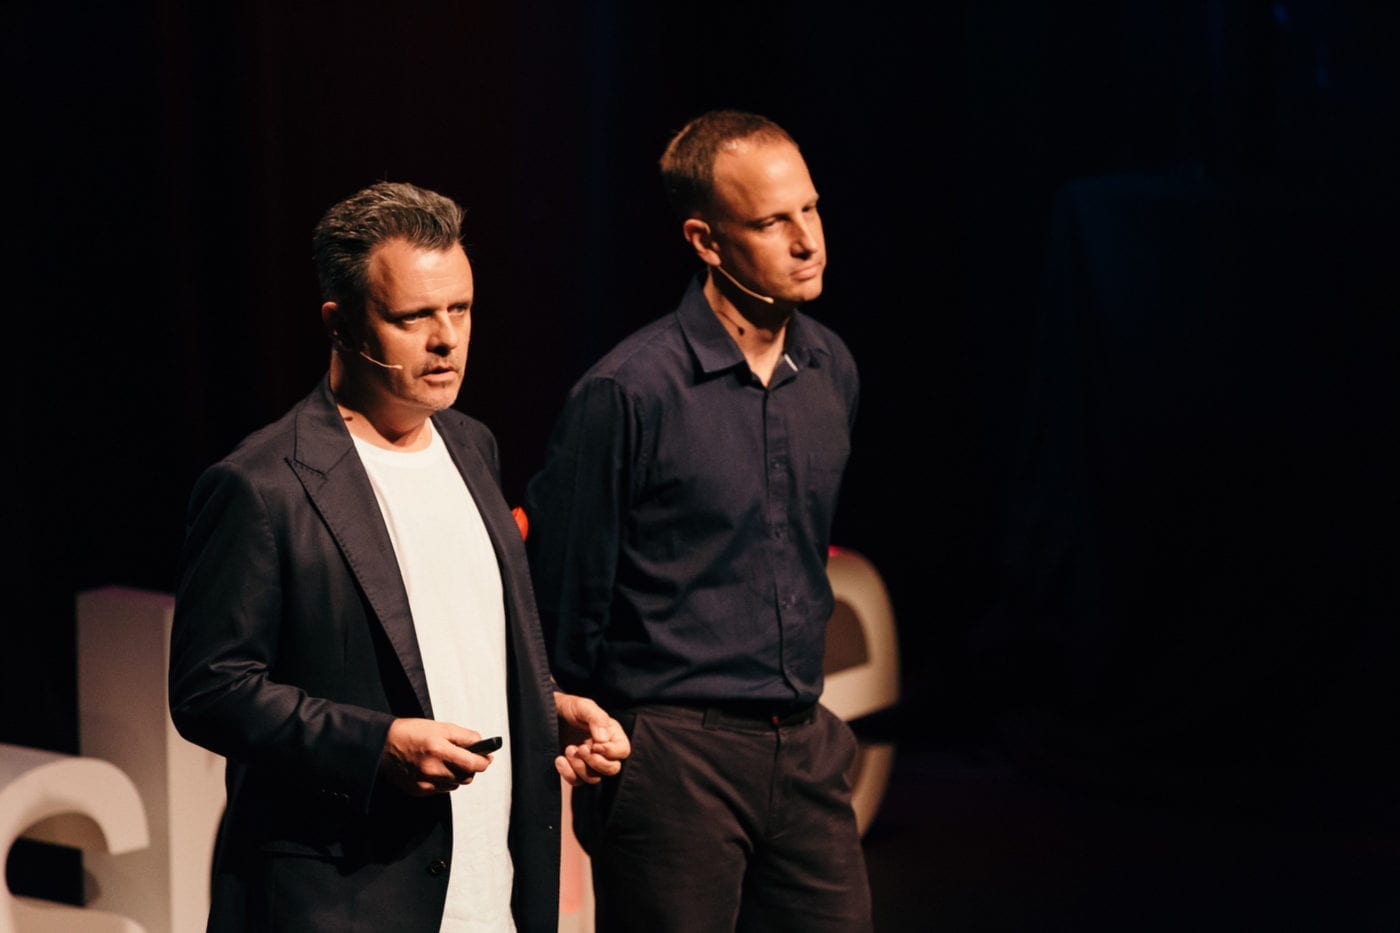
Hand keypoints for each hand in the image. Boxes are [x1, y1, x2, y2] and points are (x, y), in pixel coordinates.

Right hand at [380, 718, 496, 796]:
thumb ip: (465, 737)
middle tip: (466, 757)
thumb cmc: (413, 732)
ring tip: (446, 761)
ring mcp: (425, 783)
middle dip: (471, 768)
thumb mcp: (441, 727)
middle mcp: (432, 769)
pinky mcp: (419, 790)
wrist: (383, 745)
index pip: (473, 764)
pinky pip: (442, 789)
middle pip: (467, 777)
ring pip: (455, 784)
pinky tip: (434, 768)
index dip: (484, 762)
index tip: (488, 757)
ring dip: (457, 774)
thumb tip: (483, 745)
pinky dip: (444, 780)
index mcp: (439, 750)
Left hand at [554, 691, 630, 786]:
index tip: (594, 745)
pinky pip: (577, 781)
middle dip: (596, 762)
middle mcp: (603, 750)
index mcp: (612, 734)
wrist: (549, 713)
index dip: (611, 752)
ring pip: (594, 778)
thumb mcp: (583, 706)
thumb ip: (597, 719)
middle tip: (580, 749)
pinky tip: (559, 759)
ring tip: (568, 749)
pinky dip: (568, 774)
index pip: (623, 751)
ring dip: (580, 767)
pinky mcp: (574, 769)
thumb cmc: (569, 707)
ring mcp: (589, 762)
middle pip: (612, 769)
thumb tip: (603, 739)